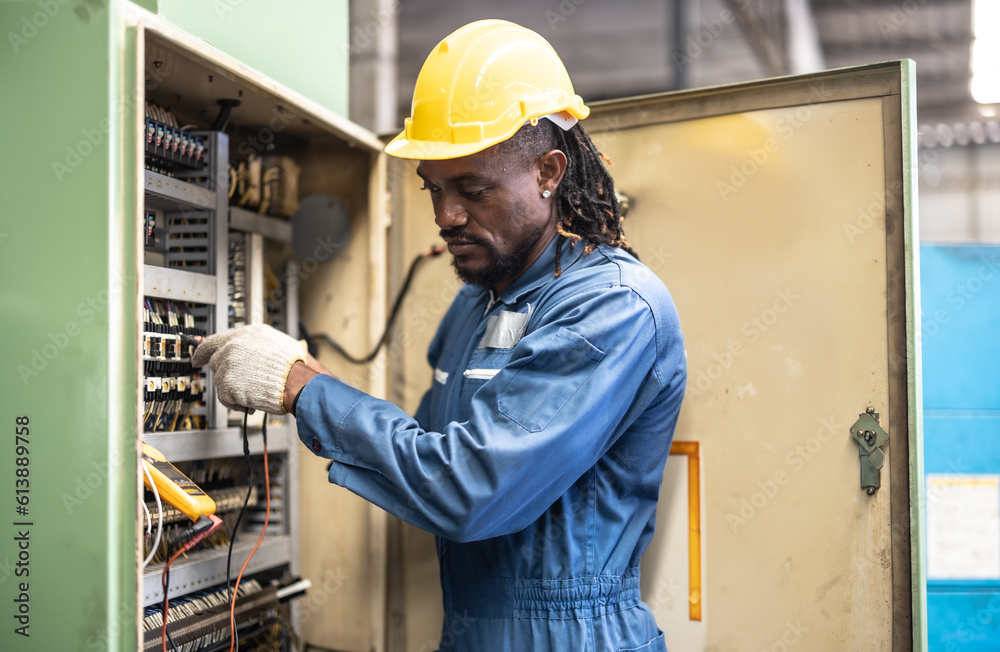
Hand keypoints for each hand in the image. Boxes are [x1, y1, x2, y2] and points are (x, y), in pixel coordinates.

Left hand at [192, 323, 306, 414]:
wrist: (296, 381)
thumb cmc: (292, 365)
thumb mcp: (276, 342)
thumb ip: (256, 344)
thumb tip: (249, 351)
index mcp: (245, 334)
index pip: (214, 341)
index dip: (203, 351)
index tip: (197, 358)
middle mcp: (233, 346)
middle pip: (216, 362)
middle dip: (225, 373)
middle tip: (237, 382)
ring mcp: (228, 365)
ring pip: (221, 381)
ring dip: (235, 388)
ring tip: (255, 390)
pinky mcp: (226, 384)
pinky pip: (226, 398)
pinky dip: (237, 403)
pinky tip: (252, 399)